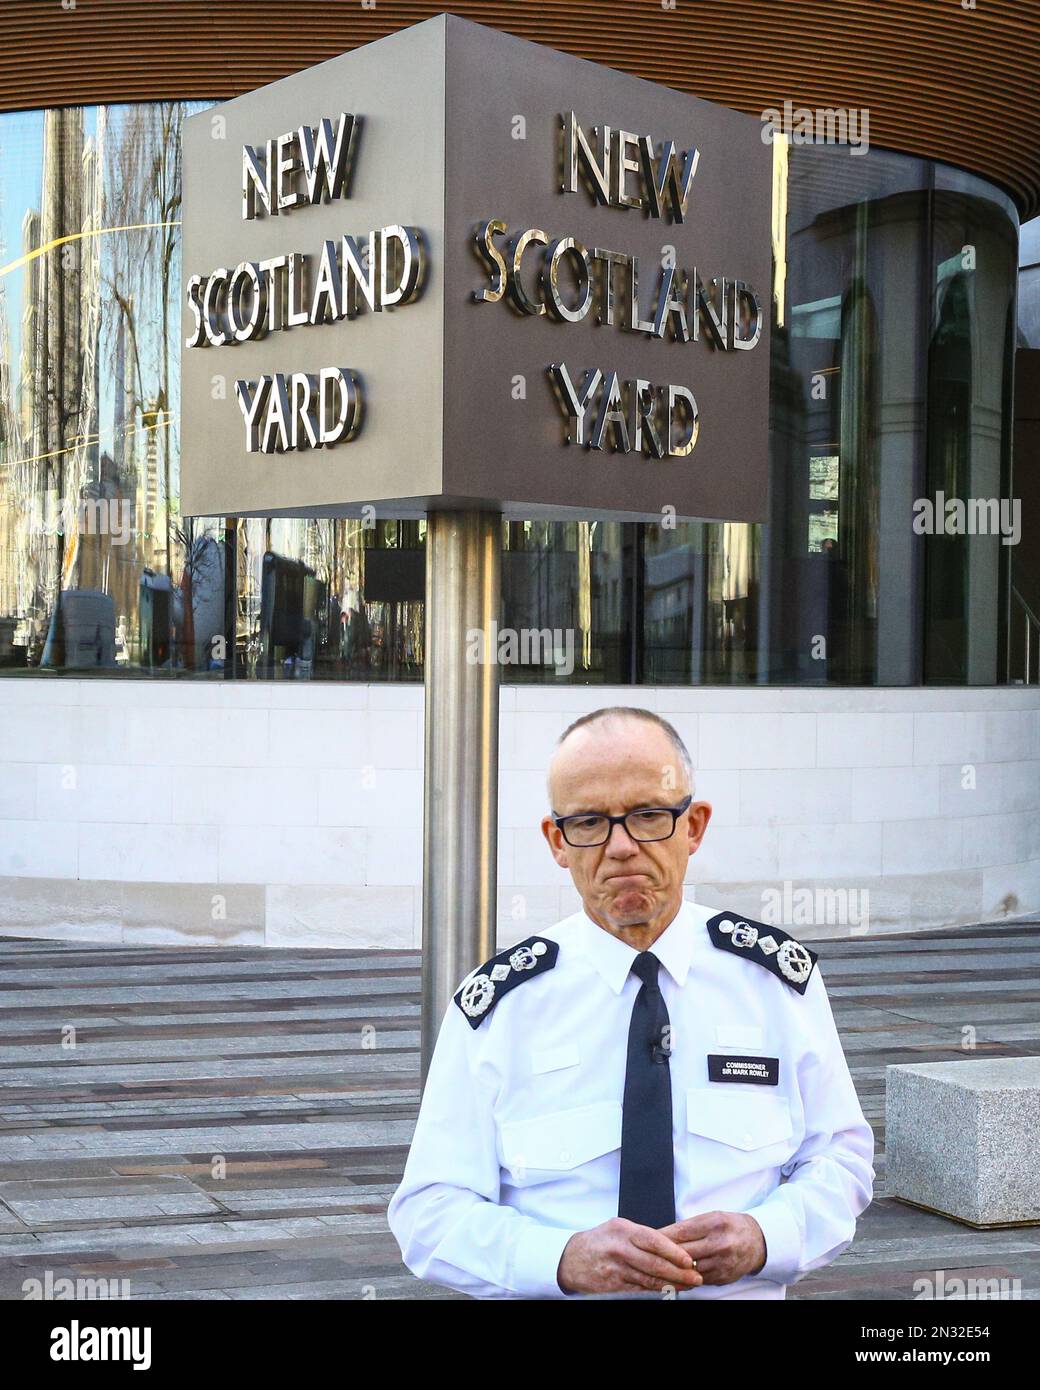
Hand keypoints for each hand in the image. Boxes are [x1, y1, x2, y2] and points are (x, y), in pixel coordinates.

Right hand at [557, 1217, 704, 1294]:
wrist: (571, 1259)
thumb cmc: (600, 1241)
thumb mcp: (617, 1228)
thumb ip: (641, 1235)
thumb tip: (671, 1245)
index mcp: (623, 1230)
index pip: (653, 1240)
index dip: (673, 1251)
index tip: (688, 1259)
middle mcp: (619, 1250)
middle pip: (654, 1264)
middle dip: (678, 1272)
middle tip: (696, 1277)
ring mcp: (616, 1270)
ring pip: (649, 1280)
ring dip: (671, 1285)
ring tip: (687, 1286)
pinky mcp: (613, 1287)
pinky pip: (639, 1291)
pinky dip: (656, 1293)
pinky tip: (668, 1293)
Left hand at [657, 1211, 766, 1284]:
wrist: (756, 1241)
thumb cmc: (729, 1226)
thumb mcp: (711, 1217)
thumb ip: (689, 1226)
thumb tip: (663, 1235)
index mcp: (715, 1223)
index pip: (681, 1232)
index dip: (662, 1237)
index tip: (648, 1239)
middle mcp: (720, 1243)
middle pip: (684, 1252)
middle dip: (664, 1254)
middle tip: (647, 1254)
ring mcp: (722, 1263)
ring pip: (690, 1269)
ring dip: (673, 1269)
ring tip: (657, 1266)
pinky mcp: (723, 1277)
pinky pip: (699, 1279)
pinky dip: (686, 1277)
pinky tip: (675, 1275)